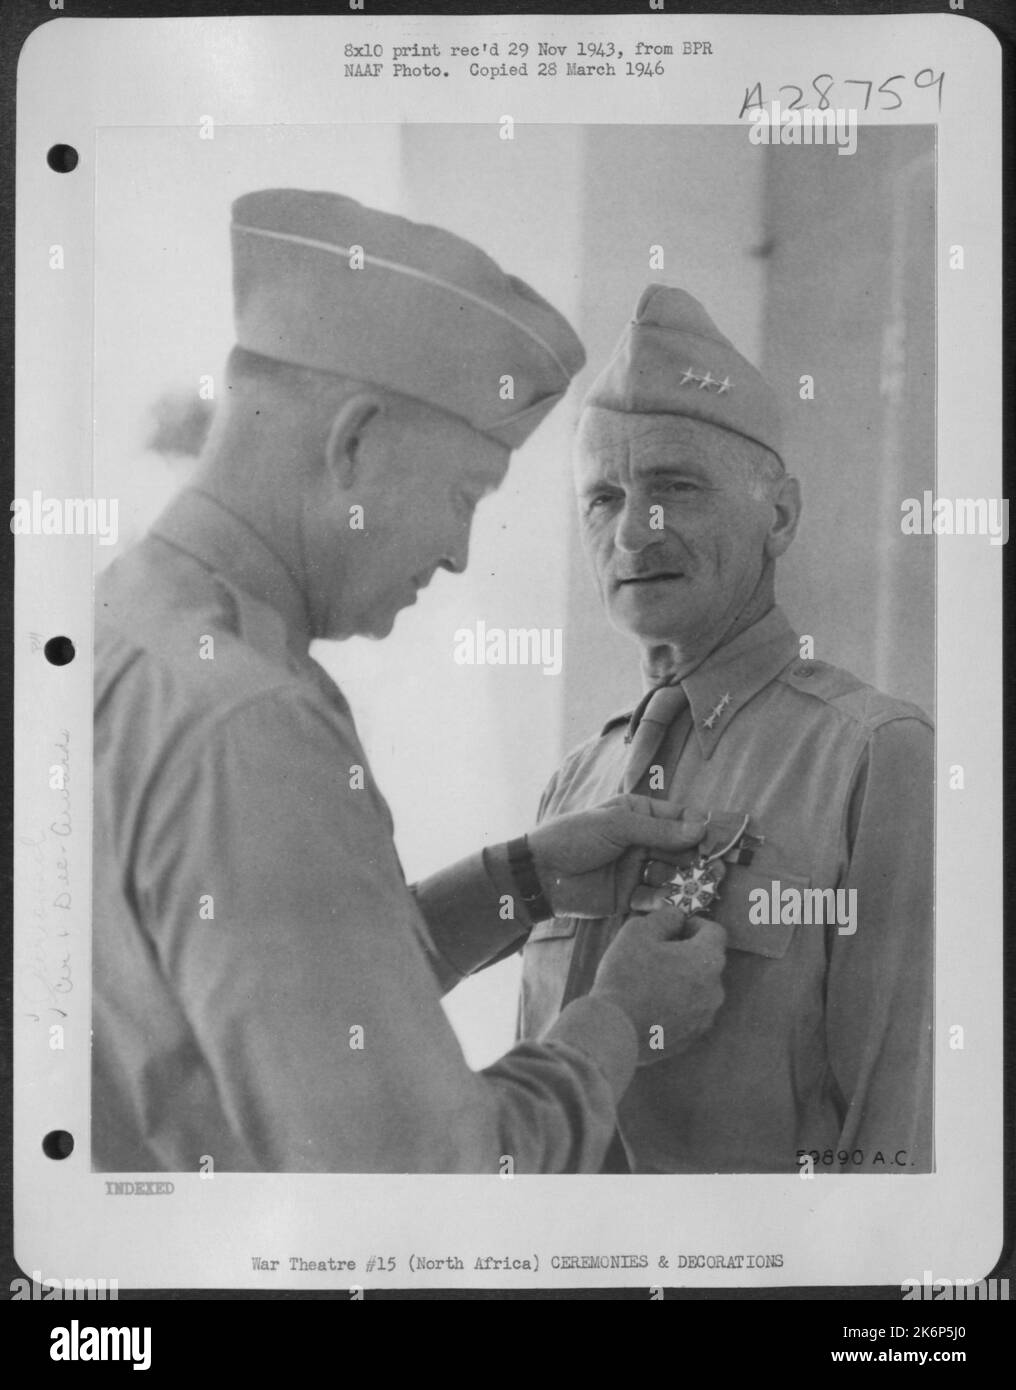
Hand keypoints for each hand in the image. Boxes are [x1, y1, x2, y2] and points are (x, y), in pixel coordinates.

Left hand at [526, 797, 705, 917]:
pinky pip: (655, 899)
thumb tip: (700, 829)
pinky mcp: (630, 897)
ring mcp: (637, 869)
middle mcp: (643, 841)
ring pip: (672, 876)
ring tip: (696, 888)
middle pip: (682, 850)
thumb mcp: (616, 824)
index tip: (716, 842)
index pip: (680, 819)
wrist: (540, 875)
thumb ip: (658, 830)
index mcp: (639, 814)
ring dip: (683, 882)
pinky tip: (661, 902)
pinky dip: (660, 901)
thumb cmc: (574, 837)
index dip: (700, 829)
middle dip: (699, 860)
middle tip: (718, 870)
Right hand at [590, 907, 725, 1064]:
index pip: (715, 931)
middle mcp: (715, 990)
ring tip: (650, 983)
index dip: (694, 924)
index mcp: (707, 959)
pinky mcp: (691, 1039)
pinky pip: (689, 1013)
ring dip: (682, 981)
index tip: (673, 928)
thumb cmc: (626, 975)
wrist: (614, 1030)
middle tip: (656, 954)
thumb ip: (665, 918)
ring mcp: (705, 1018)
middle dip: (687, 954)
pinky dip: (676, 1006)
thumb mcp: (638, 931)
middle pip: (707, 961)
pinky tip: (650, 1006)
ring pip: (699, 989)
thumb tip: (677, 917)